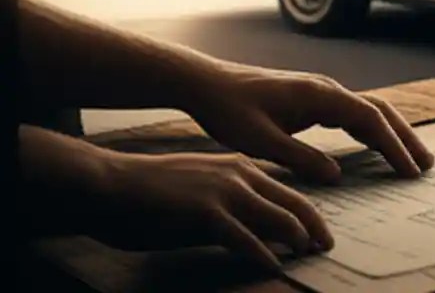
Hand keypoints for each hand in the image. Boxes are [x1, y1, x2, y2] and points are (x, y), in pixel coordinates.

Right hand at [19, 126, 330, 270]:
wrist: (109, 185)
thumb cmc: (149, 193)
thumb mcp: (200, 194)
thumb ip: (230, 207)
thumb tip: (256, 230)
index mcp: (239, 168)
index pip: (287, 192)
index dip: (308, 215)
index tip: (320, 233)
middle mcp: (239, 175)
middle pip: (293, 203)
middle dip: (313, 227)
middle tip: (326, 247)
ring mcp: (223, 192)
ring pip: (276, 218)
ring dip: (295, 240)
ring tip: (306, 257)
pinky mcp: (205, 212)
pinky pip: (244, 238)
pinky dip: (261, 255)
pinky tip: (272, 267)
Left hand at [188, 65, 433, 184]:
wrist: (207, 84)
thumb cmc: (229, 110)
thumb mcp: (260, 141)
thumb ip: (300, 158)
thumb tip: (336, 175)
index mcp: (320, 95)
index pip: (370, 119)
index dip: (393, 145)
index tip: (409, 170)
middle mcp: (327, 89)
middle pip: (379, 111)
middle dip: (405, 137)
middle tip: (425, 164)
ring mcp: (321, 92)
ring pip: (368, 110)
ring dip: (391, 133)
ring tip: (410, 157)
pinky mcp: (313, 99)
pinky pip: (352, 114)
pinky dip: (371, 130)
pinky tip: (375, 145)